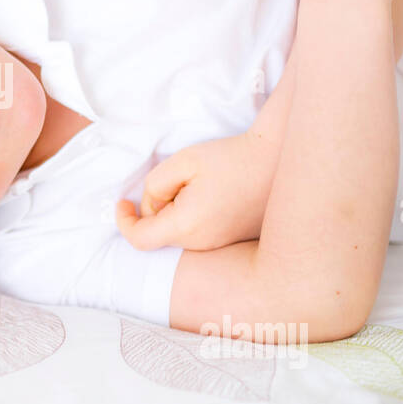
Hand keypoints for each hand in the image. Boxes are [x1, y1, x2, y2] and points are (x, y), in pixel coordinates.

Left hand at [115, 133, 271, 250]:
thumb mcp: (183, 161)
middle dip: (155, 207)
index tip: (123, 202)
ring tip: (200, 181)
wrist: (279, 161)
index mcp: (187, 226)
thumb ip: (155, 185)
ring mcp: (219, 245)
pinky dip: (193, 214)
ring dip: (176, 209)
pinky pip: (199, 232)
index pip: (140, 239)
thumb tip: (151, 205)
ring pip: (180, 232)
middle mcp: (202, 244)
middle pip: (160, 233)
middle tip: (175, 176)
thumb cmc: (231, 158)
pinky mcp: (231, 240)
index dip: (124, 221)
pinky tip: (212, 191)